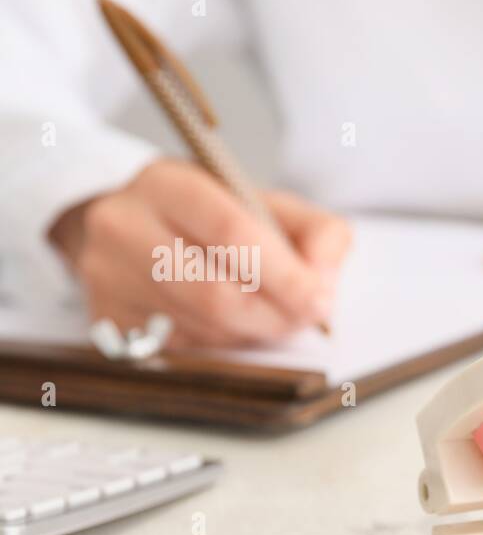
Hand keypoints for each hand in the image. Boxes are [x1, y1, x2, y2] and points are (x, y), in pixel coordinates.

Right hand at [49, 158, 351, 347]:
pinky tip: (235, 326)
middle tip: (306, 318)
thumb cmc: (212, 218)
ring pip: (202, 328)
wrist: (132, 225)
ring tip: (275, 317)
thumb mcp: (269, 204)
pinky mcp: (106, 318)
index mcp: (168, 184)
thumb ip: (316, 233)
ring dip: (253, 333)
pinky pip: (183, 349)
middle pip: (215, 293)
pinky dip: (223, 344)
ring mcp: (107, 276)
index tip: (319, 299)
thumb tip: (324, 280)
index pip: (231, 233)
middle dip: (274, 315)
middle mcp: (124, 226)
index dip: (283, 275)